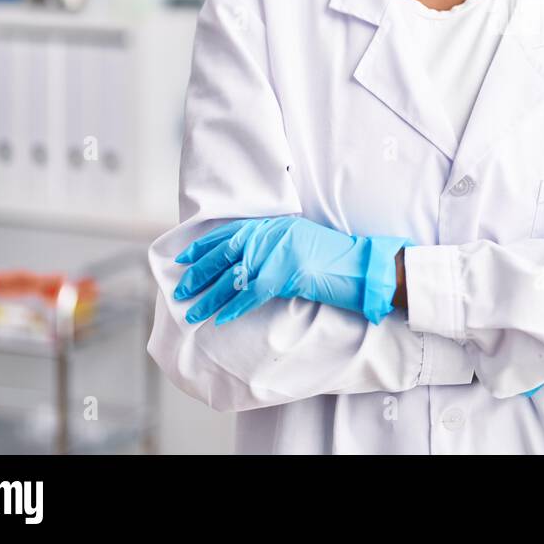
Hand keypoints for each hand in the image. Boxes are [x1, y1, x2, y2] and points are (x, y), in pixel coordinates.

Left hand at [172, 216, 410, 325]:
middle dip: (200, 273)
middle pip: (226, 253)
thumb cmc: (336, 259)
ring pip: (234, 276)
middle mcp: (273, 234)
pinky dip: (233, 307)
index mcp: (276, 225)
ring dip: (210, 296)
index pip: (231, 232)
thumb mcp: (302, 241)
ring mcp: (279, 252)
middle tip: (181, 289)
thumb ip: (275, 245)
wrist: (362, 266)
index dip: (204, 246)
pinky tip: (220, 319)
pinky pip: (251, 293)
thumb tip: (246, 261)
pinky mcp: (286, 273)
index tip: (184, 258)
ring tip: (192, 311)